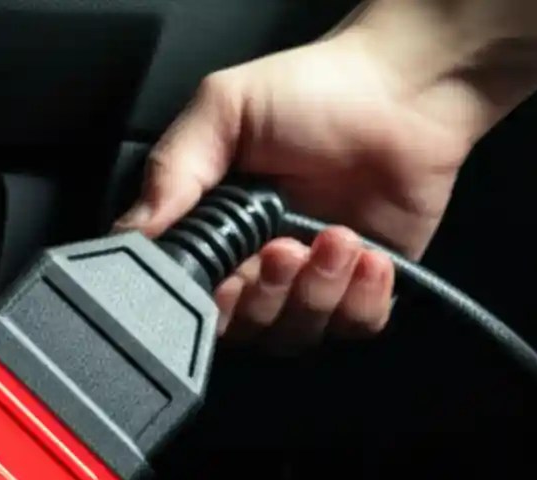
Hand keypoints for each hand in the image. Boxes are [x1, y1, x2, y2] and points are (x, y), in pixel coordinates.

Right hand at [115, 32, 473, 350]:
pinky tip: (367, 256)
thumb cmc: (314, 90)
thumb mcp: (222, 111)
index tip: (224, 276)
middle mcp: (257, 265)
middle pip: (243, 328)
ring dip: (317, 293)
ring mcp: (311, 280)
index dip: (205, 301)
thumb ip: (172, 171)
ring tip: (337, 237)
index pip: (192, 296)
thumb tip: (132, 230)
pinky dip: (361, 302)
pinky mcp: (365, 288)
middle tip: (283, 248)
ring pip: (296, 334)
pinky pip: (354, 328)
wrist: (404, 87)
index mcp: (216, 231)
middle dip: (266, 297)